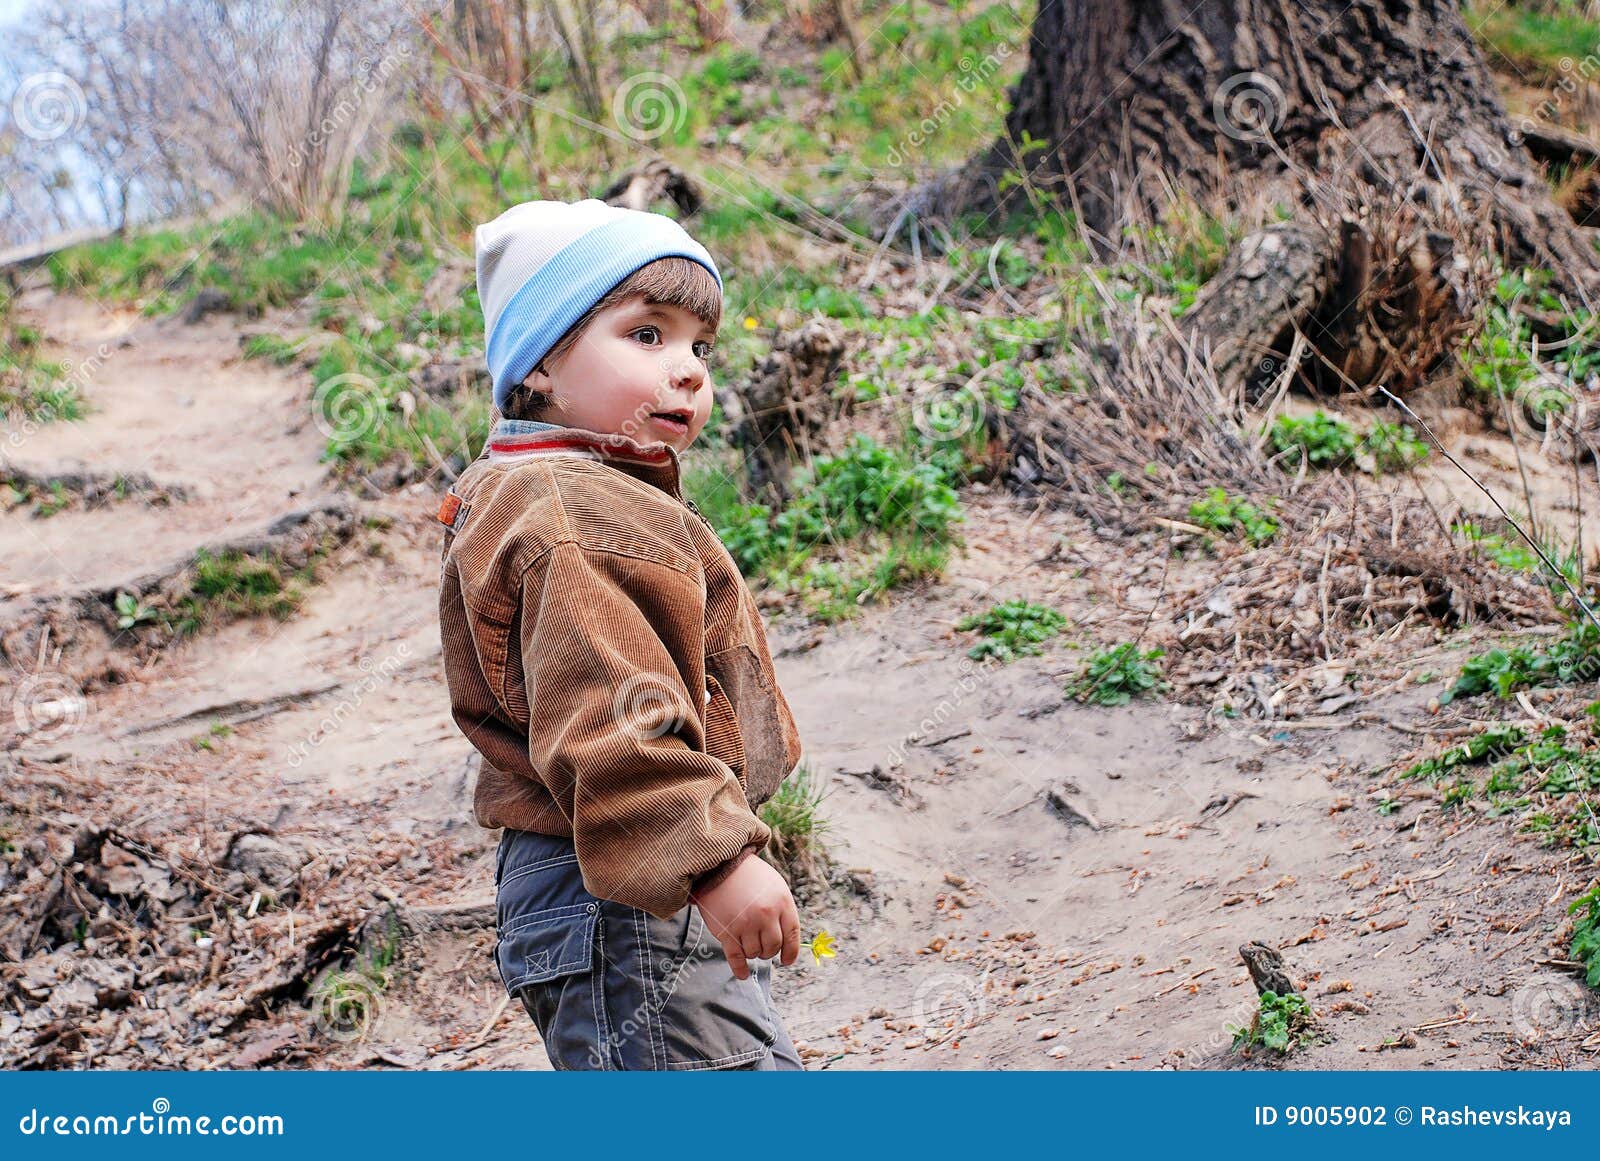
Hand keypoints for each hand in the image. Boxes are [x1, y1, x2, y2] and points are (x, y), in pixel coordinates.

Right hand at [692, 855, 800, 979]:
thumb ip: (783, 910)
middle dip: (768, 951)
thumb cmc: (750, 876)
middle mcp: (766, 915)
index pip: (792, 936)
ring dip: (753, 952)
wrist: (719, 865)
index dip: (791, 952)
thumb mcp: (775, 886)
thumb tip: (787, 940)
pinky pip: (736, 958)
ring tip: (748, 943)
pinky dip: (740, 969)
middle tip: (762, 946)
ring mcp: (746, 924)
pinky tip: (743, 975)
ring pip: (754, 953)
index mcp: (782, 903)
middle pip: (772, 947)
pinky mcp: (726, 931)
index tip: (787, 960)